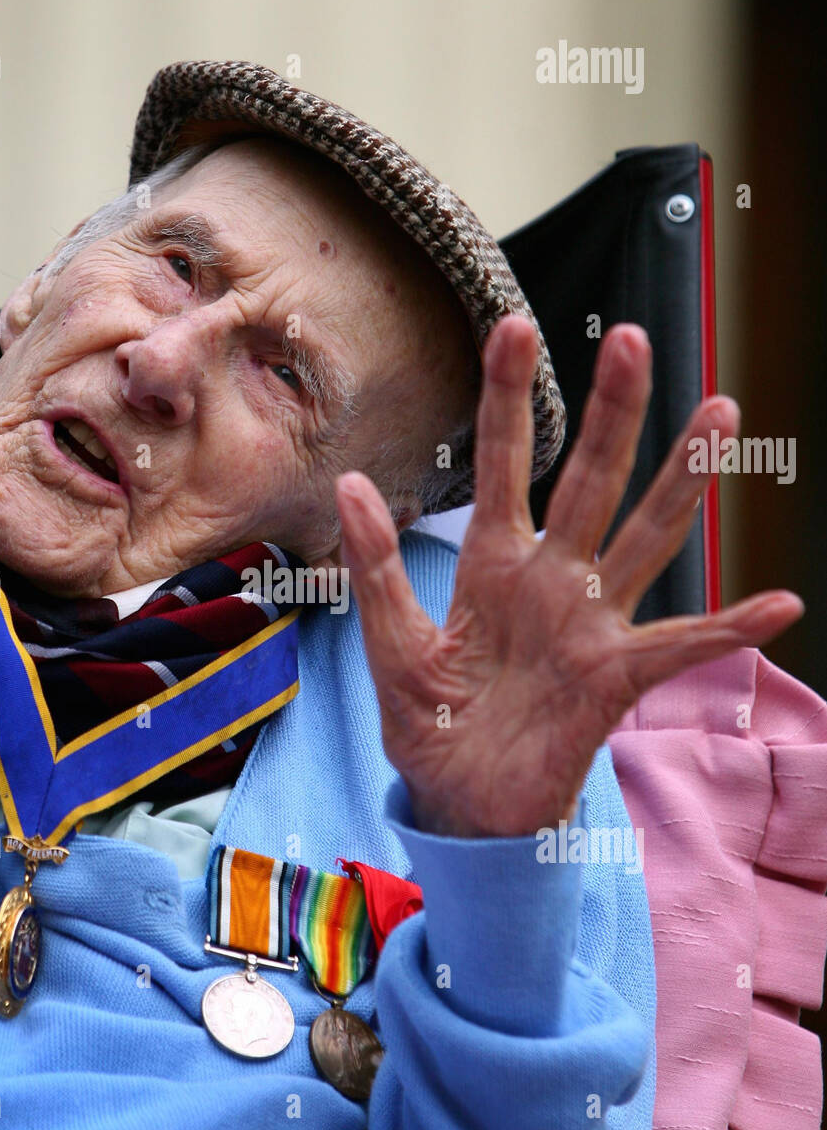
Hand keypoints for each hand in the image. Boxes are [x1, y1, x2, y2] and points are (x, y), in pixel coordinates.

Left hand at [336, 316, 803, 838]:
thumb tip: (353, 483)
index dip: (506, 400)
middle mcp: (551, 580)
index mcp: (492, 565)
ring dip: (681, 480)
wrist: (459, 802)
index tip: (512, 327)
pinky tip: (777, 604)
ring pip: (643, 538)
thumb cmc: (431, 722)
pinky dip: (727, 630)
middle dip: (609, 412)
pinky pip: (678, 648)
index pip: (502, 466)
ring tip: (718, 413)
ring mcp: (590, 625)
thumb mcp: (392, 644)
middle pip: (588, 481)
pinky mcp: (614, 679)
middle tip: (629, 337)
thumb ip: (377, 567)